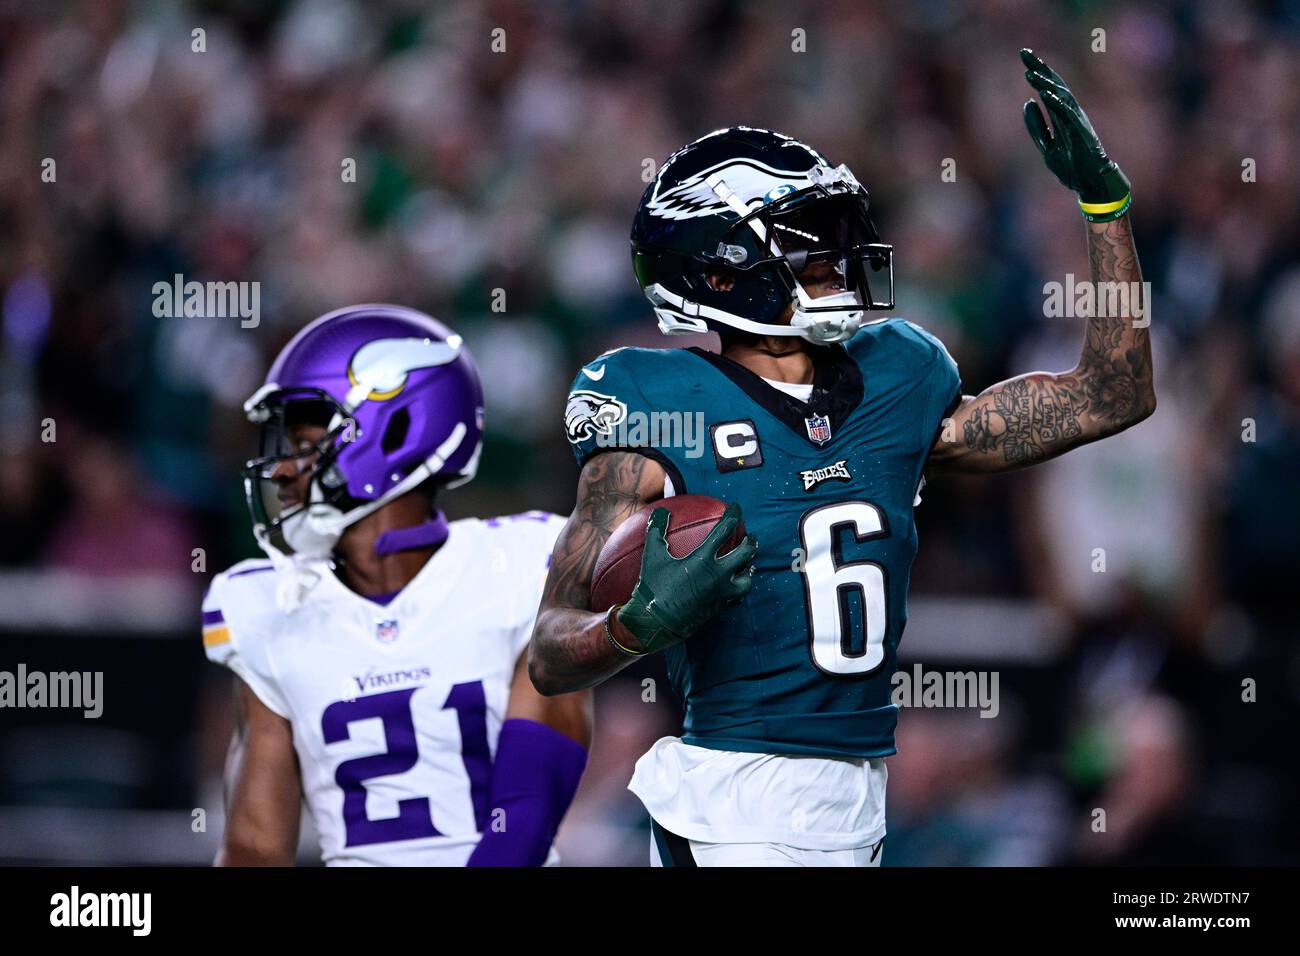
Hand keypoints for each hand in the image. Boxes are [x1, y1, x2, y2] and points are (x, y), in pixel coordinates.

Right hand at [615, 502, 756, 653]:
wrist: (656, 623)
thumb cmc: (653, 587)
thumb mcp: (652, 555)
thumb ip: (656, 530)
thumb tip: (661, 510)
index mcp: (703, 559)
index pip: (724, 531)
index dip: (733, 516)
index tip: (736, 509)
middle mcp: (718, 575)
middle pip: (745, 553)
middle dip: (750, 541)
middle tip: (750, 535)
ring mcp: (721, 593)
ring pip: (747, 578)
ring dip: (748, 568)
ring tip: (747, 562)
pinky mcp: (719, 607)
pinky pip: (738, 598)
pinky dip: (739, 588)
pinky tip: (736, 585)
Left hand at [1020, 48, 1130, 221]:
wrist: (1088, 186)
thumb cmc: (1071, 166)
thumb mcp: (1046, 146)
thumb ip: (1037, 126)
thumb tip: (1027, 103)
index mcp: (1063, 116)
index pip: (1049, 88)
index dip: (1038, 71)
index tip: (1024, 56)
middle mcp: (1071, 115)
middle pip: (1056, 85)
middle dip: (1040, 68)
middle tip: (1025, 52)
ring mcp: (1078, 124)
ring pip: (1062, 98)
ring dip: (1046, 85)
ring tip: (1030, 73)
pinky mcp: (1083, 135)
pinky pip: (1069, 117)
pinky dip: (1058, 105)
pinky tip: (1046, 96)